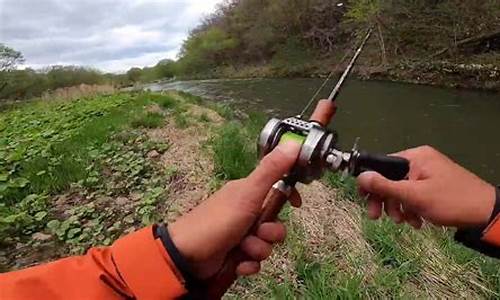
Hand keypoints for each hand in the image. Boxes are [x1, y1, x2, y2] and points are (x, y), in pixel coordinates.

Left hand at [168, 141, 301, 278]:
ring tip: (241, 249)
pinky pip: (254, 262)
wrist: (187, 256)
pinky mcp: (235, 255)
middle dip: (270, 233)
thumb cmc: (218, 220)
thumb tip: (293, 143)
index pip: (276, 189)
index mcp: (248, 194)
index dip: (289, 196)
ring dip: (257, 250)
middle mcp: (245, 213)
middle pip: (275, 224)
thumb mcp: (248, 193)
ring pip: (266, 245)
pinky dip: (247, 265)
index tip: (296, 205)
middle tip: (257, 232)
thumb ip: (271, 170)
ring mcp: (240, 235)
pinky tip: (236, 264)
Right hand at [357, 146, 495, 228]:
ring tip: (406, 221)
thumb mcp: (413, 195)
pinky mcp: (434, 186)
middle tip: (376, 216)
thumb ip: (385, 186)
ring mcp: (428, 174)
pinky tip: (417, 221)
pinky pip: (414, 195)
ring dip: (399, 208)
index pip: (382, 165)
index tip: (363, 198)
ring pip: (401, 190)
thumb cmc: (449, 201)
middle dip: (385, 200)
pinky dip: (411, 209)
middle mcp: (420, 161)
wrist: (485, 214)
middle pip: (390, 179)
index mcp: (415, 157)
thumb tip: (360, 177)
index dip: (371, 182)